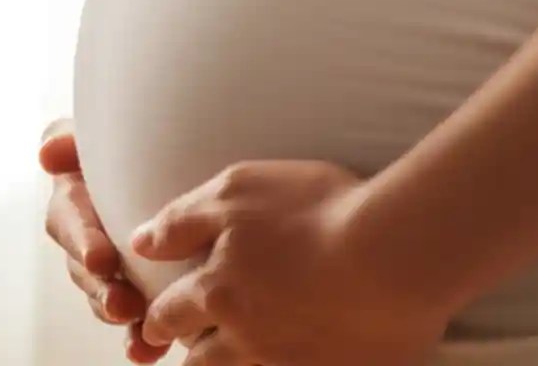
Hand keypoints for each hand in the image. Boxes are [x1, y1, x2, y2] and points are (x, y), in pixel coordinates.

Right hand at [39, 118, 170, 363]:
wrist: (203, 151)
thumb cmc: (157, 132)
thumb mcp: (120, 128)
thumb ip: (78, 138)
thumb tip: (49, 152)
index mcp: (79, 188)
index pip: (66, 214)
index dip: (80, 238)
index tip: (101, 258)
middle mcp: (89, 225)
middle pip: (83, 265)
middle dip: (101, 288)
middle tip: (124, 303)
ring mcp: (114, 259)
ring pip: (105, 294)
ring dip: (118, 313)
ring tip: (142, 332)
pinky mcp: (141, 282)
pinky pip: (135, 316)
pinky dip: (139, 338)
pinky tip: (149, 353)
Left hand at [132, 160, 448, 365]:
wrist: (397, 255)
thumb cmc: (319, 212)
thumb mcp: (239, 190)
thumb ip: (183, 218)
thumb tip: (140, 242)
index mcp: (216, 294)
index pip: (167, 317)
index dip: (159, 319)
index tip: (157, 323)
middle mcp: (244, 342)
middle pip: (200, 363)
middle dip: (195, 354)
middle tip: (198, 346)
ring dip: (236, 365)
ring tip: (247, 354)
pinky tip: (299, 356)